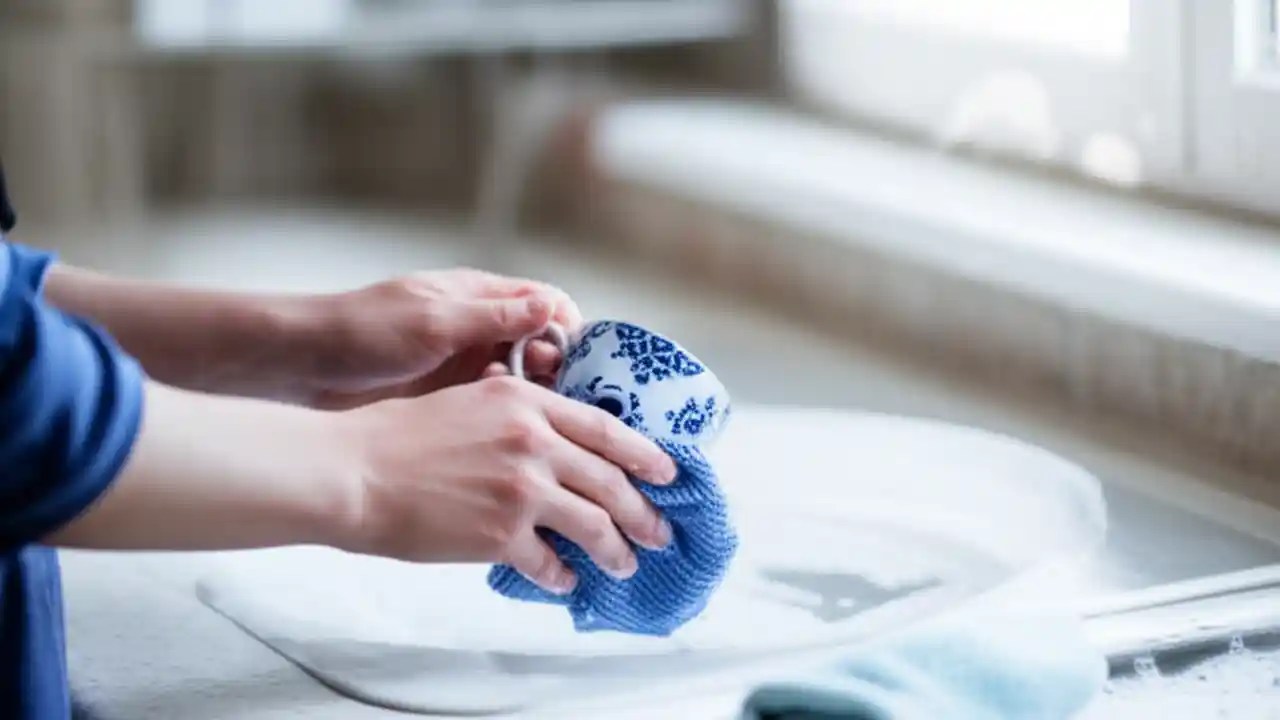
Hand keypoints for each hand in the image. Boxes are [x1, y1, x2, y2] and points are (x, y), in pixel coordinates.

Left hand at [302, 269, 582, 408]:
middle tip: (564, 398)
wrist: (303, 368)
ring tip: (536, 416)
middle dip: (562, 369)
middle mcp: (481, 328)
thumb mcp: (432, 322)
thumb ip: (492, 317)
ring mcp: (468, 365)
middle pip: (544, 344)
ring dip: (539, 395)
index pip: (547, 303)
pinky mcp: (454, 399)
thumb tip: (550, 309)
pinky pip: (498, 405)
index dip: (569, 329)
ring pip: (526, 378)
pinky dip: (511, 416)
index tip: (580, 362)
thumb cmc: (362, 332)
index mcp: (479, 297)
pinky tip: (506, 430)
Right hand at [341, 375, 677, 592]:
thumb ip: (520, 416)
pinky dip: (563, 575)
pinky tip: (565, 581)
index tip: (667, 472)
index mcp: (527, 402)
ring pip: (594, 525)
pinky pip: (550, 562)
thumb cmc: (399, 434)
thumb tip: (555, 447)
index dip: (645, 454)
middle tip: (658, 531)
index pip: (606, 429)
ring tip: (625, 563)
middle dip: (643, 512)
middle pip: (612, 481)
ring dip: (617, 550)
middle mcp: (535, 442)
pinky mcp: (502, 535)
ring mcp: (522, 490)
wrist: (356, 470)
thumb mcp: (471, 399)